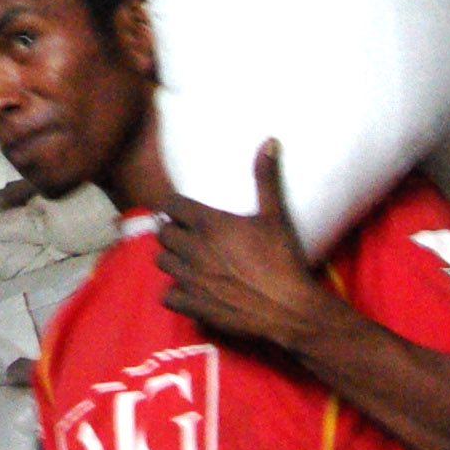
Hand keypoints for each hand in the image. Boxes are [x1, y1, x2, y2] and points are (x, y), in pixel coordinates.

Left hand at [152, 140, 338, 359]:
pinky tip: (189, 289)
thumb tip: (269, 140)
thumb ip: (265, 178)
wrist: (288, 308)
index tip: (182, 209)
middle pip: (163, 233)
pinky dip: (174, 292)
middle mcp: (192, 249)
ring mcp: (190, 279)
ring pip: (161, 262)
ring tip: (186, 259)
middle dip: (171, 231)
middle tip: (186, 234)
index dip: (174, 206)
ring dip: (171, 259)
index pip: (170, 205)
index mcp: (208, 224)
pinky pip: (167, 295)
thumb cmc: (282, 258)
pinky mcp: (193, 306)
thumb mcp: (275, 215)